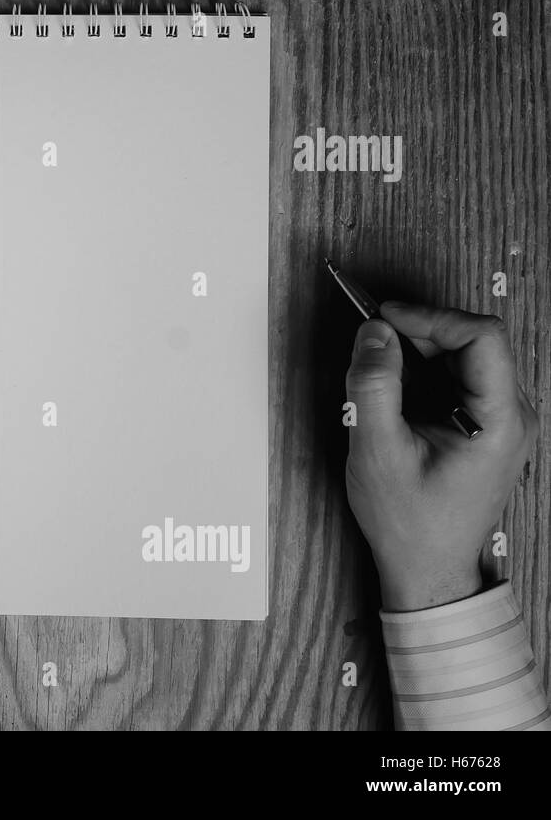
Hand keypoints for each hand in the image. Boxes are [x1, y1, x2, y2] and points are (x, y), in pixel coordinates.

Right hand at [344, 302, 537, 610]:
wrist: (428, 569)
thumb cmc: (409, 522)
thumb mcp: (377, 451)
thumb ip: (373, 386)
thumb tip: (373, 333)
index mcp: (499, 421)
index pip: (482, 337)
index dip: (431, 317)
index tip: (385, 317)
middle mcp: (512, 416)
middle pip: (476, 342)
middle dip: (421, 331)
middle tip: (374, 338)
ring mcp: (502, 422)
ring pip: (466, 358)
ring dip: (421, 351)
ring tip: (378, 365)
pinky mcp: (485, 427)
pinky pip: (459, 379)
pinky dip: (424, 371)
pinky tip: (393, 387)